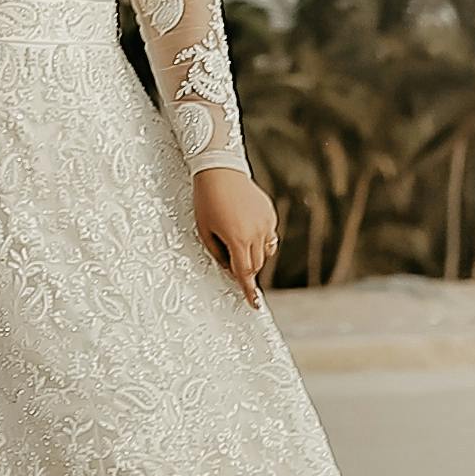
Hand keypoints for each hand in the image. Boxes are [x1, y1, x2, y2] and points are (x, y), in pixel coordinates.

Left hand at [188, 164, 278, 305]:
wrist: (219, 170)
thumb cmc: (206, 201)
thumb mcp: (204, 231)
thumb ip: (218, 254)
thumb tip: (230, 270)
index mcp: (238, 239)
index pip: (245, 273)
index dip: (249, 291)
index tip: (255, 304)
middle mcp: (256, 233)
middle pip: (255, 264)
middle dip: (244, 267)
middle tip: (230, 258)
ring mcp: (266, 222)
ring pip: (265, 252)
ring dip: (253, 255)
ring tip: (236, 239)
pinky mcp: (270, 214)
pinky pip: (269, 236)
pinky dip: (260, 239)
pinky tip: (245, 226)